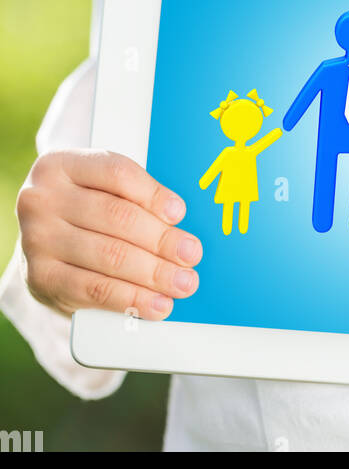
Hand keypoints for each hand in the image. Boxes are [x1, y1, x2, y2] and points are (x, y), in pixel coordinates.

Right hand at [16, 149, 201, 318]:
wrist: (37, 242)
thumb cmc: (80, 209)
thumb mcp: (96, 187)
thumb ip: (131, 195)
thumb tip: (176, 223)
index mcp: (60, 165)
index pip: (117, 174)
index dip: (153, 194)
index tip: (179, 213)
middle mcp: (42, 200)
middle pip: (118, 217)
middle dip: (162, 239)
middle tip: (191, 254)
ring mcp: (37, 241)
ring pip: (110, 256)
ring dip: (154, 273)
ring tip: (182, 281)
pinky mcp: (41, 279)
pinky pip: (95, 290)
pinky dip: (131, 299)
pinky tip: (155, 303)